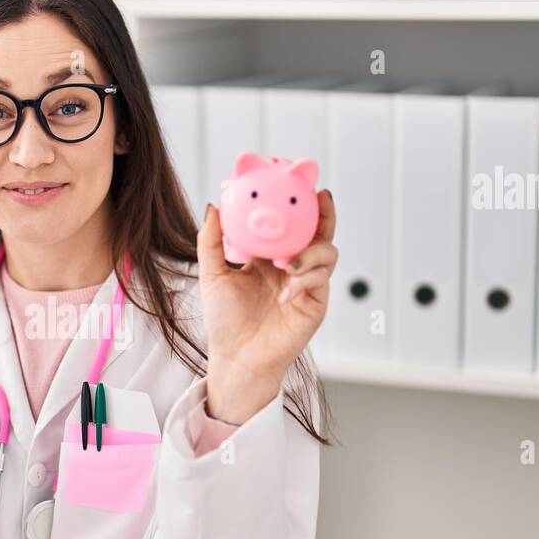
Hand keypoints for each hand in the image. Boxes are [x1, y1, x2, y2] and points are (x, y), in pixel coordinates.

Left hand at [197, 191, 337, 423]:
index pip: (289, 223)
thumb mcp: (213, 275)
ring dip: (310, 251)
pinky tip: (285, 290)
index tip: (293, 181)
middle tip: (321, 197)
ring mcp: (307, 284)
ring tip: (286, 261)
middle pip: (318, 232)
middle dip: (324, 213)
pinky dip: (304, 279)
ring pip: (327, 253)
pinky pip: (320, 281)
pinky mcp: (315, 304)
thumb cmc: (225, 320)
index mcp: (269, 256)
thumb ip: (212, 241)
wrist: (236, 357)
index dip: (296, 203)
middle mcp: (292, 266)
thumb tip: (214, 206)